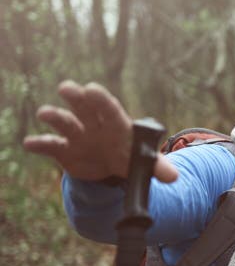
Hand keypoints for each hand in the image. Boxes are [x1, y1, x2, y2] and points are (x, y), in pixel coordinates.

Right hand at [23, 80, 177, 182]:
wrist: (112, 168)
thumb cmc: (130, 156)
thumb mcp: (144, 161)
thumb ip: (157, 167)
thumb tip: (173, 177)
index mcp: (116, 124)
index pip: (110, 109)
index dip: (101, 100)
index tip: (93, 89)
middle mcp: (94, 124)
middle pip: (85, 107)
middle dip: (77, 97)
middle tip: (68, 88)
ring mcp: (77, 135)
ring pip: (64, 121)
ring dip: (55, 116)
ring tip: (46, 113)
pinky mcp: (63, 149)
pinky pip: (50, 144)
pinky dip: (39, 143)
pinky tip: (30, 143)